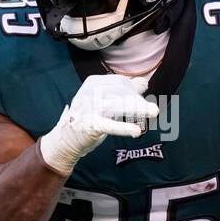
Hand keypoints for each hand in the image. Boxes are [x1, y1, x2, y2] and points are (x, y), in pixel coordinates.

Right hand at [38, 74, 158, 175]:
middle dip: (137, 101)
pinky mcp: (90, 125)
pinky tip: (137, 131)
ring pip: (118, 106)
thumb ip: (124, 91)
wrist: (66, 138)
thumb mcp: (105, 101)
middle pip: (120, 92)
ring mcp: (88, 108)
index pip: (120, 82)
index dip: (135, 91)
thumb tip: (144, 82)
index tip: (143, 102)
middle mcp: (89, 92)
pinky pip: (110, 125)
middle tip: (152, 110)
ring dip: (138, 109)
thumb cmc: (89, 117)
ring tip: (153, 112)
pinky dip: (124, 128)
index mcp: (93, 83)